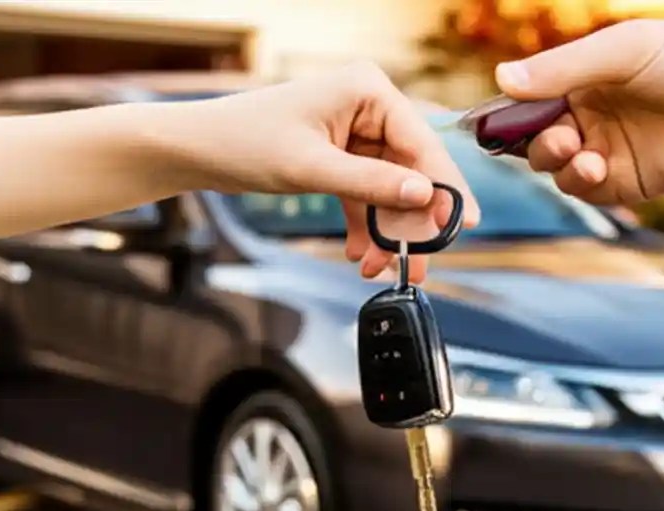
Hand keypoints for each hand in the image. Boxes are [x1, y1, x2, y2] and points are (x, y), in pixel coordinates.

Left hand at [158, 62, 477, 281]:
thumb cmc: (245, 141)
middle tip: (418, 263)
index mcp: (368, 89)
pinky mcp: (342, 156)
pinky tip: (359, 253)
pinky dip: (366, 226)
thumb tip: (425, 197)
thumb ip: (371, 185)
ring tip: (380, 268)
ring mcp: (356, 132)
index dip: (446, 187)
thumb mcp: (312, 168)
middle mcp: (368, 106)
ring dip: (388, 232)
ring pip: (391, 190)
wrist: (199, 149)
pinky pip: (367, 196)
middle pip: (412, 171)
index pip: (422, 143)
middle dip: (412, 222)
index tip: (464, 223)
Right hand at [494, 20, 663, 204]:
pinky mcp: (622, 181)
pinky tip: (592, 168)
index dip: (505, 112)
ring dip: (553, 161)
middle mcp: (588, 114)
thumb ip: (562, 68)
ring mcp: (604, 149)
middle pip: (532, 136)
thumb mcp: (623, 52)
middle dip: (533, 140)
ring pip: (552, 166)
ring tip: (576, 151)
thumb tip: (502, 79)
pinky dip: (577, 181)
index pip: (528, 98)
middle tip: (557, 135)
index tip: (486, 122)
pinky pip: (582, 189)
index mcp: (583, 77)